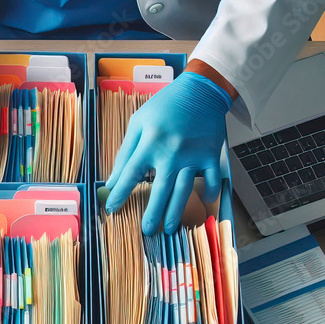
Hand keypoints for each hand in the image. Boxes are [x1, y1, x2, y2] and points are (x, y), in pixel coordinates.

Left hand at [105, 72, 231, 233]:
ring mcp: (193, 156)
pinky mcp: (211, 156)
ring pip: (183, 191)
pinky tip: (203, 202)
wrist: (201, 91)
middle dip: (151, 215)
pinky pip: (211, 180)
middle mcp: (171, 152)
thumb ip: (125, 151)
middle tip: (147, 232)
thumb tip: (114, 179)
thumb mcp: (138, 122)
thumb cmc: (164, 106)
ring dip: (175, 212)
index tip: (112, 209)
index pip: (129, 175)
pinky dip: (209, 193)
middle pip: (159, 191)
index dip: (119, 194)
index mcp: (149, 143)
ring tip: (169, 229)